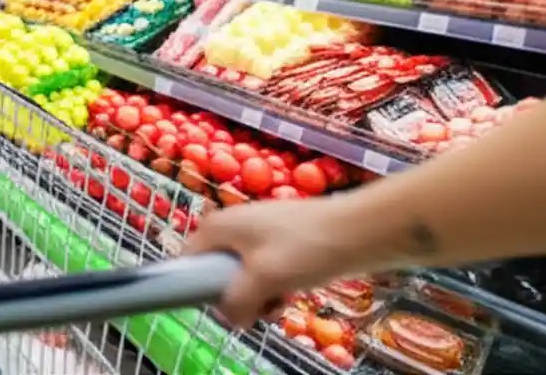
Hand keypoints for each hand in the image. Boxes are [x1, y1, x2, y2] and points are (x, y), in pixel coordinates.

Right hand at [185, 197, 369, 328]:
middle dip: (235, 297)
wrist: (358, 231)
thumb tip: (231, 319)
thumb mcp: (262, 279)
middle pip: (216, 272)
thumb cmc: (304, 249)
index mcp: (217, 227)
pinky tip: (290, 294)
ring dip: (257, 296)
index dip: (198, 290)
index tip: (223, 308)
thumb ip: (236, 302)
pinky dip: (272, 286)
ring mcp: (256, 233)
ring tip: (279, 303)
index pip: (187, 263)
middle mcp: (231, 226)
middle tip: (258, 308)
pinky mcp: (279, 241)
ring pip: (242, 275)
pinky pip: (263, 271)